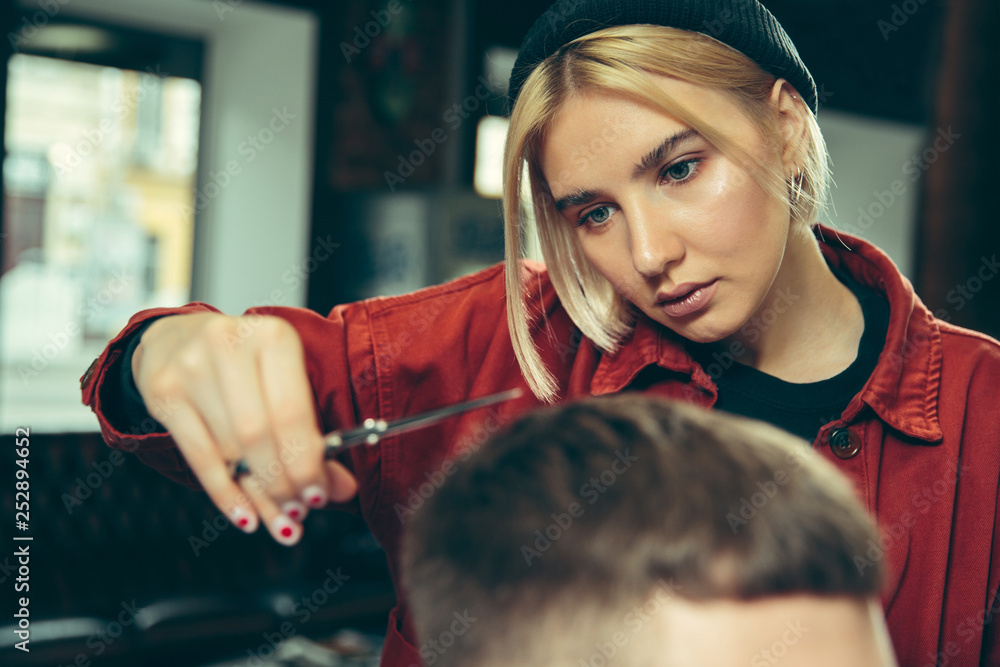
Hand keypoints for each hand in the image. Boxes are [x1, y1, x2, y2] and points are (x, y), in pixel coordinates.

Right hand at [131, 313, 357, 544]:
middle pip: (259, 434)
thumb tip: (342, 489)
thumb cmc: (245, 366)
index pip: (292, 413)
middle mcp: (229, 346)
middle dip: (283, 482)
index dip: (307, 461)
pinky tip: (245, 516)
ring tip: (279, 518)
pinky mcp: (162, 392)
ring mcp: (190, 368)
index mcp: (274, 337)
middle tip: (299, 512)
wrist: (175, 337)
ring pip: (231, 449)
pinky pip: (199, 456)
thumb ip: (312, 435)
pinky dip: (226, 493)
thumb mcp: (283, 384)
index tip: (320, 495)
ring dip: (259, 494)